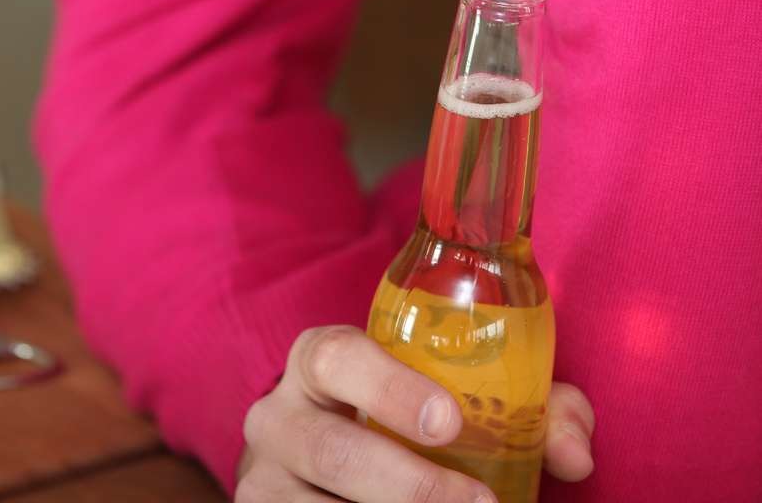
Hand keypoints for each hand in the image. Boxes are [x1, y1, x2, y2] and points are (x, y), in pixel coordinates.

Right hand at [235, 324, 594, 501]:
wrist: (318, 475)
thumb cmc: (402, 428)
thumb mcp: (446, 404)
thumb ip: (524, 412)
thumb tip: (576, 453)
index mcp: (318, 362)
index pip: (337, 357)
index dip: (390, 388)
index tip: (450, 423)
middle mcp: (277, 418)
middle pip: (333, 451)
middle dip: (412, 486)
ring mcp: (265, 484)